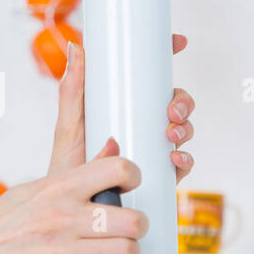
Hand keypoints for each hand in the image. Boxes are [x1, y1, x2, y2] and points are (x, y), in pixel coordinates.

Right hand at [0, 154, 149, 253]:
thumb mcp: (32, 191)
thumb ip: (74, 175)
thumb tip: (110, 148)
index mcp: (56, 189)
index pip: (117, 169)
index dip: (134, 176)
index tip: (130, 186)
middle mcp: (62, 218)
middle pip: (132, 219)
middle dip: (137, 225)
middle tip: (128, 227)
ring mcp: (61, 253)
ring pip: (127, 251)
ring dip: (129, 253)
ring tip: (117, 251)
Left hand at [46, 36, 194, 182]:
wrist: (71, 211)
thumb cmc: (68, 166)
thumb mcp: (69, 124)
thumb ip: (72, 89)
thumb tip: (77, 46)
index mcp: (123, 106)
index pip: (150, 78)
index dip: (167, 55)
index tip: (177, 42)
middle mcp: (142, 125)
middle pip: (173, 102)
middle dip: (181, 100)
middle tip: (171, 111)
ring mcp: (153, 149)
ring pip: (183, 129)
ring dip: (185, 127)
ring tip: (171, 134)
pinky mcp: (160, 176)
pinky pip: (182, 164)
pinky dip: (185, 158)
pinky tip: (175, 158)